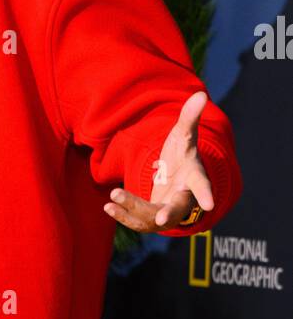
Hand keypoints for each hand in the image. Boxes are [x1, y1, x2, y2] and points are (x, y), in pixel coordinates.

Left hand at [103, 90, 214, 232]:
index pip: (202, 185)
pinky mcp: (152, 220)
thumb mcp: (184, 136)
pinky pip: (139, 223)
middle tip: (161, 219)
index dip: (205, 194)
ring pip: (153, 219)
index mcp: (194, 178)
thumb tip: (201, 94)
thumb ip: (190, 118)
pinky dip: (124, 216)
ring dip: (133, 210)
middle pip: (177, 209)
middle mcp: (183, 199)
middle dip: (168, 214)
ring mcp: (168, 213)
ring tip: (114, 195)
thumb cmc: (182, 156)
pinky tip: (108, 207)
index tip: (209, 204)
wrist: (176, 180)